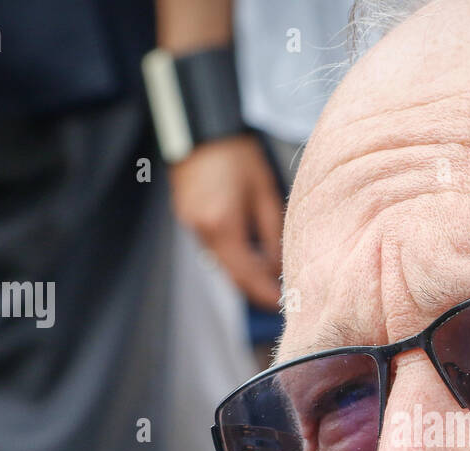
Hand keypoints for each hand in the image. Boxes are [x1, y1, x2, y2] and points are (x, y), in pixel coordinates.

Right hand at [170, 134, 284, 309]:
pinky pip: (213, 246)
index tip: (283, 305)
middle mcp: (202, 231)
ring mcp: (190, 225)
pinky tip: (252, 252)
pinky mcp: (187, 217)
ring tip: (272, 274)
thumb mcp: (264, 192)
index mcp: (222, 226)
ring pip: (222, 261)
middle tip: (280, 296)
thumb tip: (279, 264)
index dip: (265, 293)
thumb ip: (273, 232)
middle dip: (255, 287)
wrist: (201, 126)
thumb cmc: (237, 154)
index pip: (246, 275)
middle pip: (231, 274)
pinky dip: (233, 254)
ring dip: (245, 270)